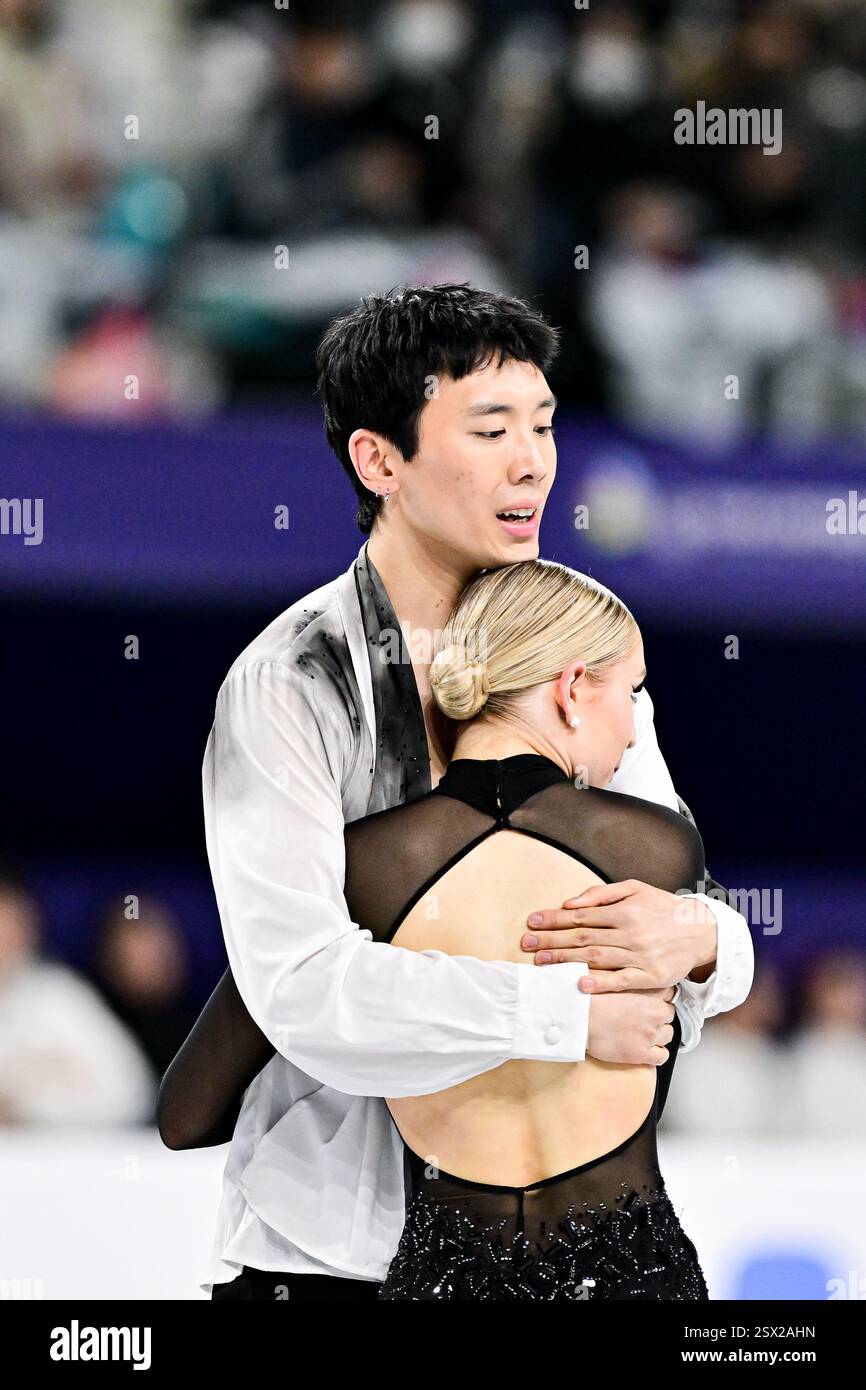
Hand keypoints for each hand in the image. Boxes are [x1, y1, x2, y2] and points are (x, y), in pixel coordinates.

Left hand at [522, 879, 717, 992]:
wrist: (701, 931)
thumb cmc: (663, 908)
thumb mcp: (636, 889)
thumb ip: (602, 894)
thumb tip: (570, 902)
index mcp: (625, 909)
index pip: (581, 915)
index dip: (554, 919)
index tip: (532, 923)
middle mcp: (630, 931)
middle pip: (583, 937)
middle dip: (551, 941)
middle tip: (526, 945)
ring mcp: (640, 955)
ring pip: (596, 958)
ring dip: (565, 961)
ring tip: (541, 963)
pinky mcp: (650, 976)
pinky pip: (621, 981)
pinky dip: (599, 983)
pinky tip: (579, 984)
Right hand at [586, 986, 676, 1065]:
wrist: (580, 1017)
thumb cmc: (591, 998)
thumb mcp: (615, 980)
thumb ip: (630, 980)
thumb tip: (633, 979)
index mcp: (650, 993)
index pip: (670, 994)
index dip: (661, 998)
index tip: (653, 1000)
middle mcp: (655, 1013)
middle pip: (669, 1015)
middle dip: (659, 1017)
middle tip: (645, 1019)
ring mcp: (650, 1034)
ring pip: (668, 1035)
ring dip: (659, 1035)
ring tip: (644, 1034)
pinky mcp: (642, 1053)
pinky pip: (662, 1056)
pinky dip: (657, 1054)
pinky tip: (646, 1050)